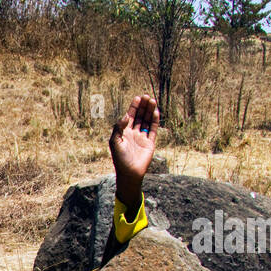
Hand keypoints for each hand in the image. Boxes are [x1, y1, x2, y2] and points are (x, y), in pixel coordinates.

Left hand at [109, 95, 158, 216]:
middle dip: (143, 106)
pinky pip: (153, 129)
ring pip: (147, 121)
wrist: (130, 173)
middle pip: (140, 116)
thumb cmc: (119, 159)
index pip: (130, 116)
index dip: (133, 107)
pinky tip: (155, 112)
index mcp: (124, 132)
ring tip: (152, 100)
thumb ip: (118, 128)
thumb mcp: (115, 142)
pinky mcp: (150, 143)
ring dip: (149, 111)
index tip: (137, 98)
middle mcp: (134, 133)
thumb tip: (126, 116)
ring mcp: (142, 137)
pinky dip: (155, 120)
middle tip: (146, 96)